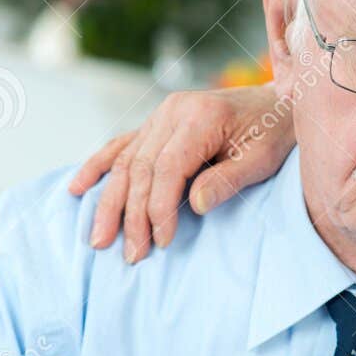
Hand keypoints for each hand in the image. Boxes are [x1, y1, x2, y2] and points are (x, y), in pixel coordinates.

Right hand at [68, 84, 296, 261]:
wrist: (277, 103)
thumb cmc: (273, 133)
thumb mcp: (262, 158)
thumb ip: (227, 179)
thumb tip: (194, 204)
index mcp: (198, 117)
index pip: (166, 169)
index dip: (159, 208)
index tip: (161, 241)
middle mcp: (172, 112)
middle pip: (139, 168)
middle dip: (130, 215)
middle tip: (129, 253)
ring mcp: (160, 115)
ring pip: (125, 161)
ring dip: (110, 202)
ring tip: (99, 239)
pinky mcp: (156, 123)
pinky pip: (121, 146)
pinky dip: (99, 167)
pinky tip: (78, 187)